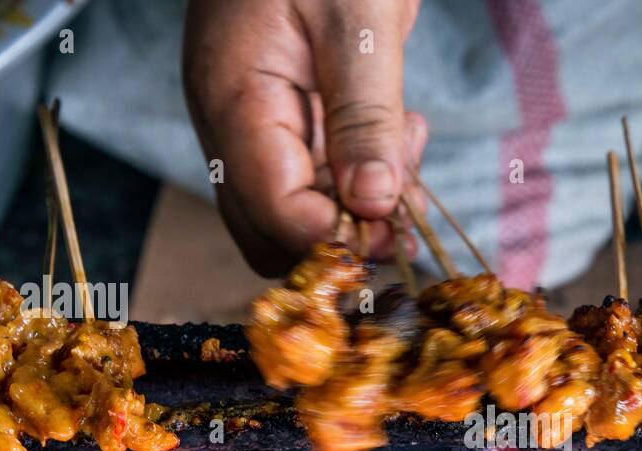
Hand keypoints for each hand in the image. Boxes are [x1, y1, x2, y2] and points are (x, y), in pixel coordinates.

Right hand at [183, 0, 423, 274]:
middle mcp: (233, 126)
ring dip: (358, 206)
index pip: (275, 215)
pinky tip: (399, 133)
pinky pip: (314, 177)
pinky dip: (359, 176)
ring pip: (295, 213)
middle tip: (404, 197)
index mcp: (235, 102)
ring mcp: (254, 124)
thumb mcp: (359, 23)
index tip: (394, 219)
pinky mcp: (283, 116)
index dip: (336, 235)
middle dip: (343, 234)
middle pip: (273, 233)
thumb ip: (365, 116)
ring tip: (408, 144)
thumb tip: (374, 205)